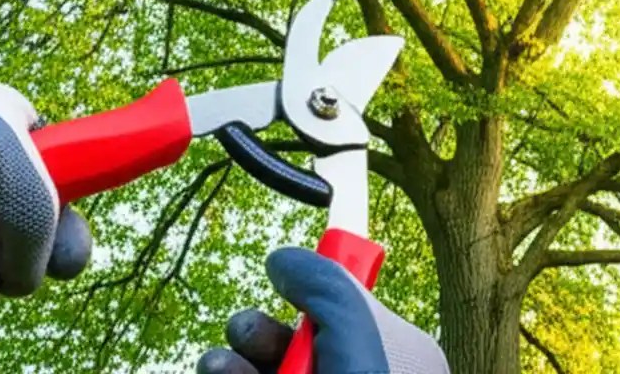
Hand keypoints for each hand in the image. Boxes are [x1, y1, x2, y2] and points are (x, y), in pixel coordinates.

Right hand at [197, 248, 448, 373]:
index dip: (318, 284)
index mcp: (399, 356)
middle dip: (259, 331)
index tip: (281, 265)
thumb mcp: (359, 342)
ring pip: (267, 367)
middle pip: (299, 338)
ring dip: (234, 361)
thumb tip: (285, 258)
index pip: (351, 305)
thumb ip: (327, 289)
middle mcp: (360, 373)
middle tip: (248, 334)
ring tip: (220, 366)